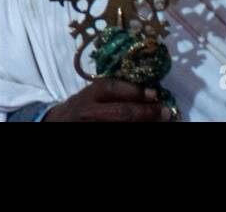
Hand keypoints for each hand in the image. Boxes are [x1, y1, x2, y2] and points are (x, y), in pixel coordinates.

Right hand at [41, 78, 172, 121]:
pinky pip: (121, 132)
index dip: (134, 91)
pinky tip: (147, 127)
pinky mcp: (96, 136)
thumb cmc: (82, 106)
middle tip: (165, 111)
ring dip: (146, 125)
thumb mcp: (91, 94)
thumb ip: (112, 92)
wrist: (60, 123)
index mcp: (89, 95)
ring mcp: (93, 126)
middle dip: (147, 113)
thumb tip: (147, 91)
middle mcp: (90, 112)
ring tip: (161, 121)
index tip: (154, 93)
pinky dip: (137, 130)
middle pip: (122, 113)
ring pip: (124, 126)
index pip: (111, 88)